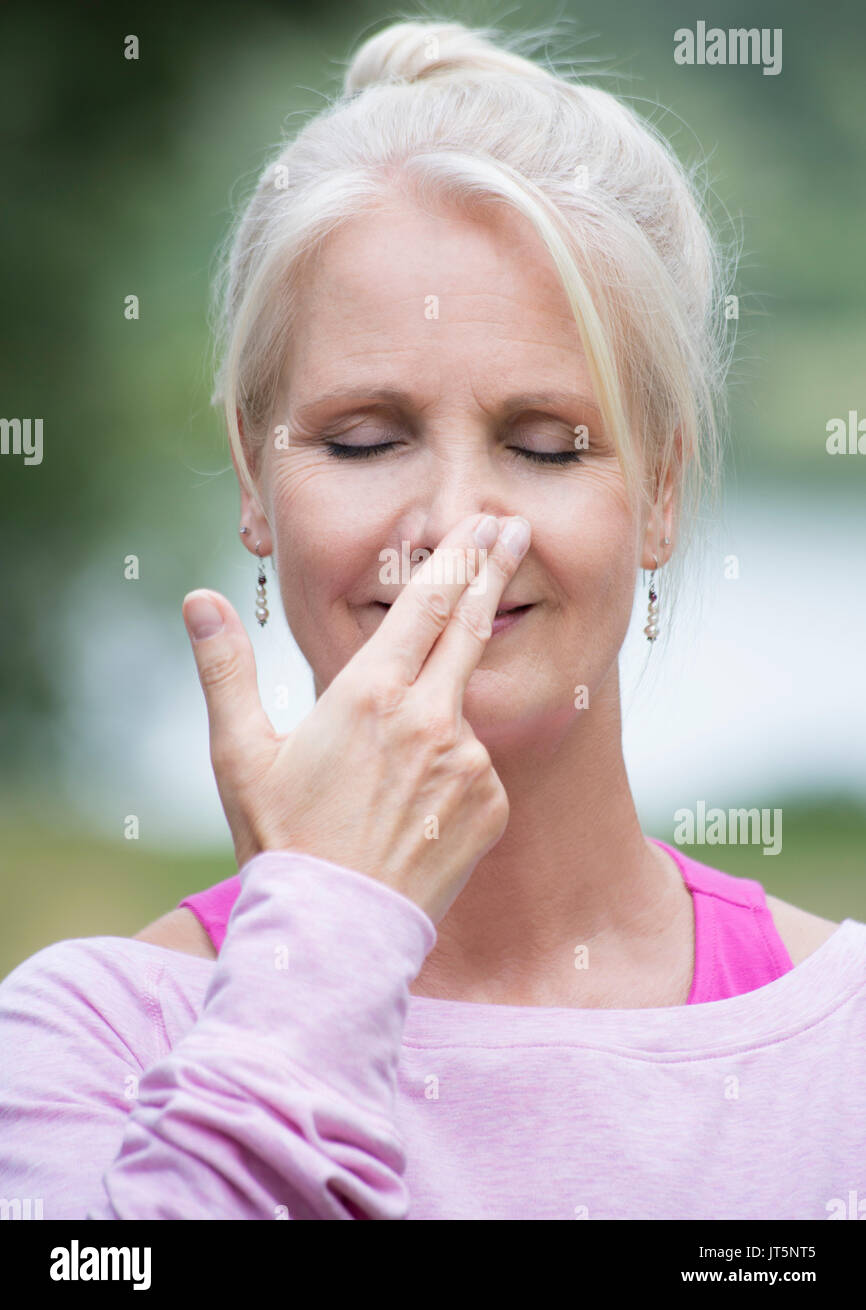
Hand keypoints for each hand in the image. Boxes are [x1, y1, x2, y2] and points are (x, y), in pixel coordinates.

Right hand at [182, 511, 531, 924]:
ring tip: (389, 777)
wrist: (335, 934)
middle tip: (516, 530)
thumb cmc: (281, 840)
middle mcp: (430, 717)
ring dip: (440, 715)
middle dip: (493, 570)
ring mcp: (469, 762)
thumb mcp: (240, 753)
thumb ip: (225, 669)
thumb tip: (198, 601)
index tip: (485, 521)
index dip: (459, 556)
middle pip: (471, 625)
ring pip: (461, 710)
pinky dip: (452, 771)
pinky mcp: (491, 804)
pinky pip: (476, 768)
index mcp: (370, 693)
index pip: (427, 603)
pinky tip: (411, 812)